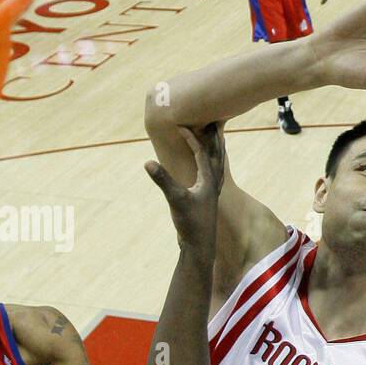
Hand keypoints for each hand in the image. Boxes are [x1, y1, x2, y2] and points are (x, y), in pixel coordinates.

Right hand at [145, 122, 225, 252]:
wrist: (201, 246)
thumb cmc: (190, 223)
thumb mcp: (174, 200)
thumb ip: (162, 180)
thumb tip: (147, 162)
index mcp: (209, 179)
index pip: (202, 151)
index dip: (191, 137)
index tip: (180, 125)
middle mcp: (214, 183)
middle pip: (216, 153)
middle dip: (212, 136)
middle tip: (209, 118)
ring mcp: (213, 191)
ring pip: (218, 163)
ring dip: (215, 147)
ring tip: (215, 135)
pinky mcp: (209, 198)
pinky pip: (214, 173)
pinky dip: (212, 162)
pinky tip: (209, 165)